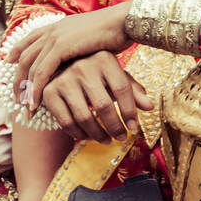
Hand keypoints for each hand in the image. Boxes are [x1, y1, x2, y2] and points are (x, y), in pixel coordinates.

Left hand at [12, 4, 131, 102]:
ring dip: (25, 90)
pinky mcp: (61, 47)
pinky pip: (41, 73)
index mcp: (58, 25)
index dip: (17, 50)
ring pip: (30, 67)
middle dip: (18, 79)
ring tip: (24, 108)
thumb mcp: (89, 40)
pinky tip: (34, 105)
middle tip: (16, 98)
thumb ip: (77, 49)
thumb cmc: (114, 34)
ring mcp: (55, 37)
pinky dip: (35, 90)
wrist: (124, 22)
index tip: (8, 62)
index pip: (30, 38)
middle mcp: (53, 30)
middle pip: (25, 56)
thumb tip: (77, 59)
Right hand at [38, 51, 152, 141]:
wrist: (59, 66)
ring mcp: (64, 79)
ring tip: (106, 140)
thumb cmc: (95, 73)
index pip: (122, 89)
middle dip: (115, 127)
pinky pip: (66, 122)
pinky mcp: (49, 93)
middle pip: (104, 105)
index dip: (130, 112)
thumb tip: (150, 107)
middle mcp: (83, 66)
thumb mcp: (114, 76)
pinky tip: (88, 137)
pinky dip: (78, 134)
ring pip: (85, 117)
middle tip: (121, 138)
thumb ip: (131, 90)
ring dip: (98, 135)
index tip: (134, 129)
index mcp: (104, 59)